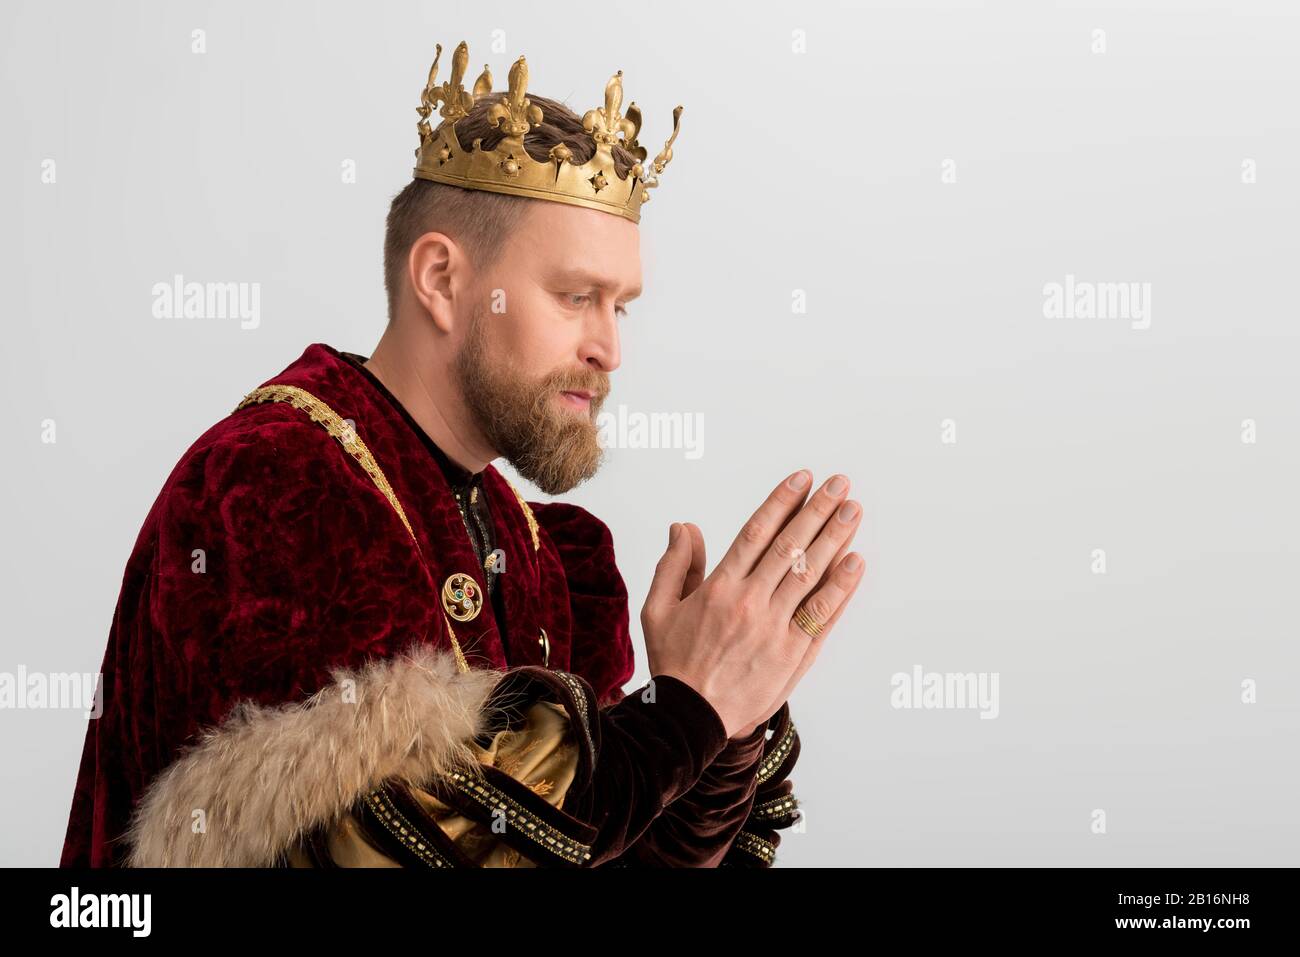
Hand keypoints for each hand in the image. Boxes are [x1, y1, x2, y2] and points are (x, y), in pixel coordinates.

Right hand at [640, 470, 865, 737]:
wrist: (690, 719)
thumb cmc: (674, 664)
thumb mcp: (658, 610)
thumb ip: (674, 565)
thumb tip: (684, 527)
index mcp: (718, 587)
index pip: (756, 533)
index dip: (781, 502)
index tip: (802, 479)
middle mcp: (749, 602)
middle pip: (789, 546)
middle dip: (817, 511)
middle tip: (840, 485)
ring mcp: (774, 628)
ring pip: (810, 575)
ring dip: (835, 540)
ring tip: (854, 512)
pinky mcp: (792, 654)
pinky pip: (821, 615)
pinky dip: (840, 588)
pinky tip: (856, 564)